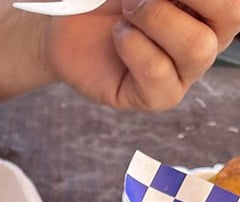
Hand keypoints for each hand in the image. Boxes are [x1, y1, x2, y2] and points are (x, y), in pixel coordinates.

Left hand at [44, 0, 239, 109]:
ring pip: (197, 48)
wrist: (72, 24)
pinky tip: (118, 36)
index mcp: (214, 6)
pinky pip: (157, 72)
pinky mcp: (159, 97)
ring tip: (127, 13)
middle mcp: (210, 38)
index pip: (233, 0)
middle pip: (230, 15)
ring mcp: (186, 72)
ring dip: (155, 19)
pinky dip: (133, 45)